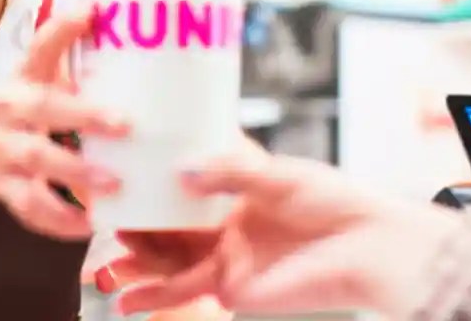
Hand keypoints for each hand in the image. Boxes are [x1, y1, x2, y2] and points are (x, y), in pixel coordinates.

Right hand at [0, 11, 129, 239]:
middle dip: (83, 120)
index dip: (62, 32)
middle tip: (126, 128)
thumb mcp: (27, 70)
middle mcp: (6, 115)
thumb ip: (59, 43)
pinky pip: (26, 209)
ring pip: (33, 170)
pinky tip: (86, 226)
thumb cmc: (7, 101)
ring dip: (72, 182)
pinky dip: (56, 221)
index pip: (38, 51)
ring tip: (111, 192)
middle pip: (42, 112)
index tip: (90, 16)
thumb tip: (96, 8)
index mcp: (18, 81)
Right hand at [111, 143, 461, 316]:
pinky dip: (154, 298)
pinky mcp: (232, 287)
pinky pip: (185, 291)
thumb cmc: (334, 201)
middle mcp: (227, 227)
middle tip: (101, 221)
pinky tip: (125, 301)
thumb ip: (229, 170)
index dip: (152, 187)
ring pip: (168, 262)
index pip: (183, 190)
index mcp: (237, 193)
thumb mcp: (276, 172)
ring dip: (135, 267)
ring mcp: (227, 258)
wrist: (369, 246)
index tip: (120, 178)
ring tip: (102, 266)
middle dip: (134, 229)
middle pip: (168, 229)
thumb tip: (183, 170)